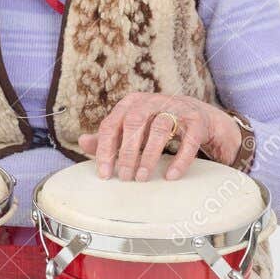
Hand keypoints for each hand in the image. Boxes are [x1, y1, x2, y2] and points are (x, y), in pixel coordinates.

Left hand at [78, 91, 242, 181]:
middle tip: (124, 177)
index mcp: (132, 103)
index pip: (112, 124)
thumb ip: (110, 136)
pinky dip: (179, 159)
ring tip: (142, 177)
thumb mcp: (133, 128)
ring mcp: (177, 108)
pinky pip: (188, 140)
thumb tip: (81, 142)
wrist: (198, 116)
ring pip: (160, 128)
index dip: (105, 149)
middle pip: (134, 123)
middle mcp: (153, 101)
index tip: (104, 174)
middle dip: (127, 152)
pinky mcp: (196, 120)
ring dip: (149, 155)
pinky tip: (171, 176)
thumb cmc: (157, 123)